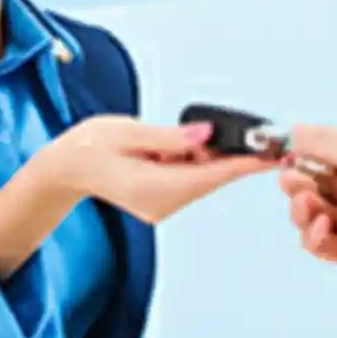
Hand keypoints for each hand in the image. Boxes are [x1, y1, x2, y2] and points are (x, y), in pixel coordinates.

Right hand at [49, 115, 273, 223]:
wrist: (63, 169)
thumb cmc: (88, 147)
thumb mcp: (127, 131)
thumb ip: (169, 136)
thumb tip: (206, 135)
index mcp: (153, 189)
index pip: (211, 176)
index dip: (245, 164)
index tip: (273, 155)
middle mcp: (162, 204)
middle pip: (211, 178)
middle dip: (235, 155)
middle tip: (261, 135)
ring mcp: (162, 206)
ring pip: (203, 178)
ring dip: (214, 157)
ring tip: (212, 135)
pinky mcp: (161, 200)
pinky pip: (190, 179)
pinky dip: (199, 162)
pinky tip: (194, 145)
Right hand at [278, 125, 336, 280]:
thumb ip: (326, 139)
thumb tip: (296, 131)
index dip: (310, 159)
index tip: (287, 162)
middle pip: (326, 188)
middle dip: (303, 186)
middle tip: (290, 186)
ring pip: (325, 217)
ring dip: (308, 212)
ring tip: (306, 209)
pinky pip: (332, 245)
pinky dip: (319, 238)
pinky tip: (320, 229)